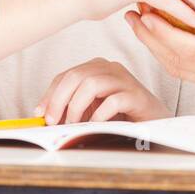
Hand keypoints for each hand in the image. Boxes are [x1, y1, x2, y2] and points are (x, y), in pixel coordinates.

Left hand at [35, 58, 169, 123]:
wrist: (154, 122)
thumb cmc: (121, 116)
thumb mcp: (91, 109)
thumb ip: (72, 108)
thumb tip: (46, 117)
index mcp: (97, 68)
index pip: (66, 75)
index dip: (50, 94)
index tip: (40, 114)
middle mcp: (110, 68)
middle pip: (76, 76)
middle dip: (59, 100)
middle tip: (53, 121)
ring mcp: (124, 80)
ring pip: (91, 83)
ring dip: (76, 107)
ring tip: (74, 125)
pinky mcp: (137, 95)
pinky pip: (112, 101)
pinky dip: (99, 115)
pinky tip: (95, 125)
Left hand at [126, 0, 194, 133]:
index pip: (187, 48)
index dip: (161, 31)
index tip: (144, 10)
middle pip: (175, 62)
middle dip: (149, 39)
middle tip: (132, 14)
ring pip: (180, 71)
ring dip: (158, 49)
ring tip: (142, 25)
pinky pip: (192, 73)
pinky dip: (175, 56)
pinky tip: (168, 37)